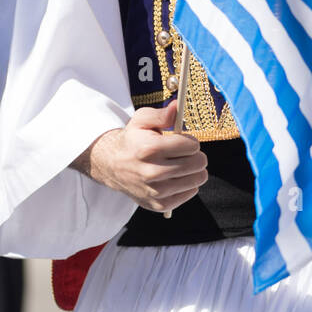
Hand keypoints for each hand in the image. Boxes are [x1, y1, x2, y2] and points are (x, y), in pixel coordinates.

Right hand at [72, 102, 207, 211]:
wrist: (113, 166)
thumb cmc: (133, 140)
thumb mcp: (142, 120)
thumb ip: (161, 114)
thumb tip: (176, 107)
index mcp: (150, 149)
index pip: (191, 146)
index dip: (190, 141)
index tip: (182, 141)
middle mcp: (153, 172)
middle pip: (198, 163)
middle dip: (195, 155)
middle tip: (184, 153)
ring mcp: (156, 192)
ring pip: (198, 179)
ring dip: (194, 170)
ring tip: (181, 164)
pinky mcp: (160, 205)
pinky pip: (191, 192)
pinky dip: (188, 184)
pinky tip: (176, 177)